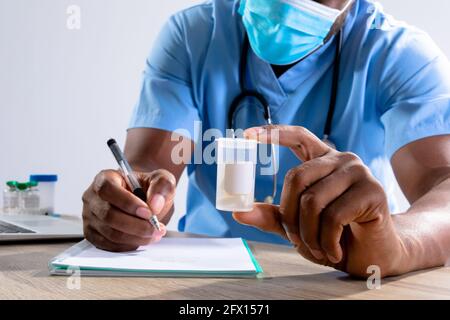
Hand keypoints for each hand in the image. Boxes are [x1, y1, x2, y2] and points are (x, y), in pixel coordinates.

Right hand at [82, 169, 175, 251]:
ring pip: (111, 233)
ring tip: (154, 233)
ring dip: (136, 237)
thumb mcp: (162, 179)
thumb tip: (155, 204)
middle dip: (136, 225)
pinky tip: (143, 238)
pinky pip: (110, 245)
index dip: (128, 202)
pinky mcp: (94, 235)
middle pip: (108, 215)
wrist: (145, 201)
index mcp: (105, 178)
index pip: (108, 189)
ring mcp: (90, 217)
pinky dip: (129, 245)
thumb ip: (162, 186)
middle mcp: (93, 198)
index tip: (148, 212)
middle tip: (156, 227)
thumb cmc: (149, 188)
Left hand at [233, 125, 405, 277]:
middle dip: (289, 217)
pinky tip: (333, 251)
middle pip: (295, 178)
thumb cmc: (335, 236)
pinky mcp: (373, 191)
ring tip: (317, 249)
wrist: (372, 256)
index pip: (298, 137)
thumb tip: (238, 213)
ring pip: (312, 201)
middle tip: (296, 240)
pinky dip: (326, 242)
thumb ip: (273, 216)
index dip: (274, 133)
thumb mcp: (298, 226)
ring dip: (308, 235)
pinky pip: (333, 216)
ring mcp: (358, 172)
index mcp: (322, 161)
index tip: (248, 134)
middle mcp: (341, 160)